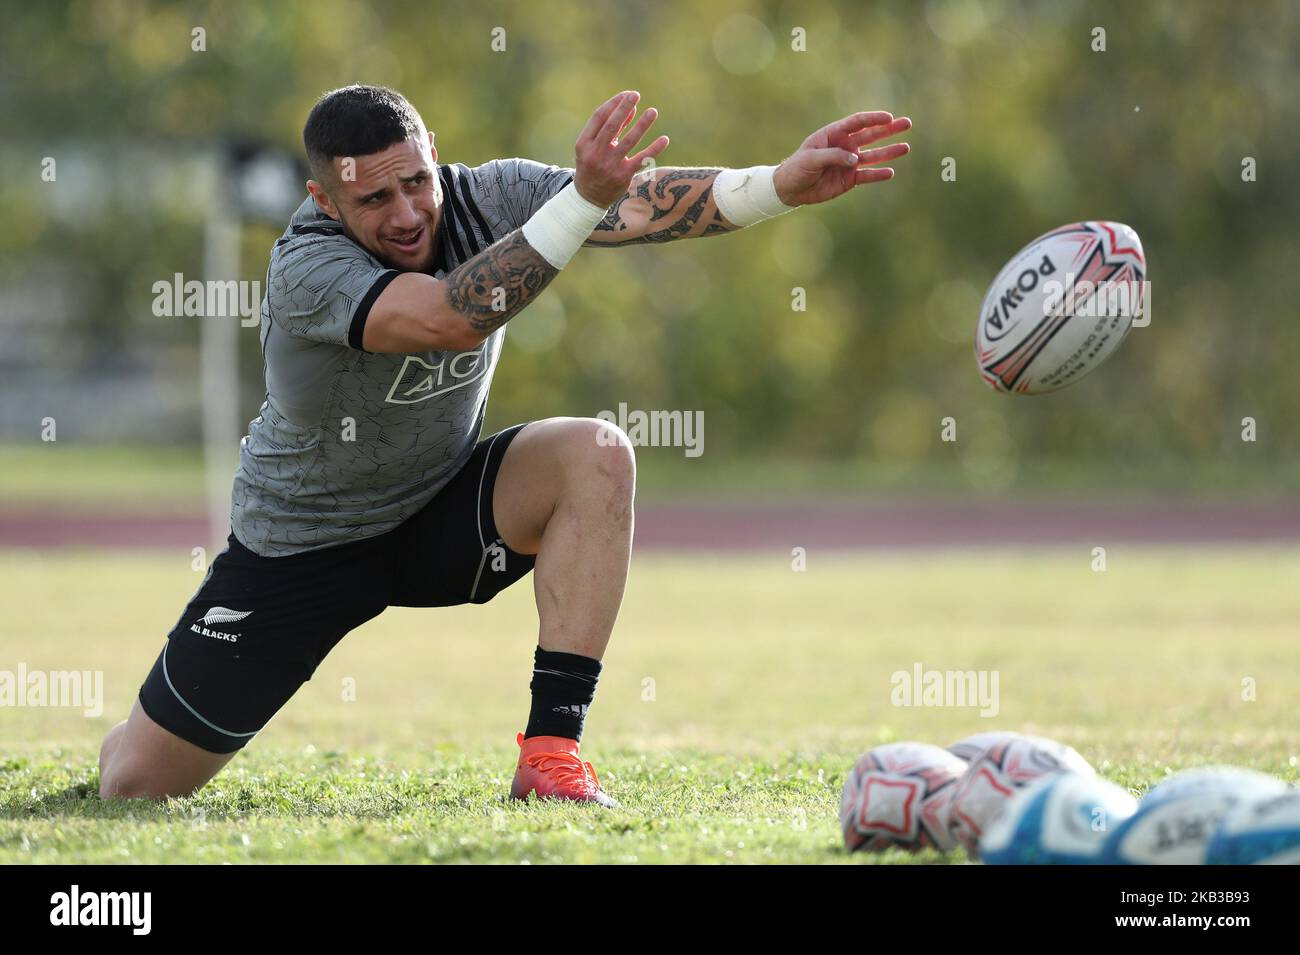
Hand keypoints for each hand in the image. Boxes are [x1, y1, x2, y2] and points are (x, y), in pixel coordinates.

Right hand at [573, 90, 669, 206]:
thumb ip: (611, 128)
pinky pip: (642, 159)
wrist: (589, 197)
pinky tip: (665, 139)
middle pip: (611, 126)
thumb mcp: (593, 146)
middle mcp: (595, 153)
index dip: (614, 104)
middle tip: (636, 95)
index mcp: (584, 143)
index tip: (627, 94)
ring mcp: (609, 165)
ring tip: (653, 111)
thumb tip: (631, 108)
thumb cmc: (592, 164)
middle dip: (624, 108)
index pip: (599, 118)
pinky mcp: (623, 176)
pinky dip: (654, 149)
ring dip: (642, 125)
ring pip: (629, 141)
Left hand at [772, 112, 911, 206]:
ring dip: (889, 151)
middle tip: (907, 123)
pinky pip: (867, 175)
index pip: (858, 122)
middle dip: (889, 130)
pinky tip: (890, 172)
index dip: (873, 119)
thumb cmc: (797, 167)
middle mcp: (845, 145)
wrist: (791, 189)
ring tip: (906, 147)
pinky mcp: (849, 179)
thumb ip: (833, 156)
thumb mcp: (811, 158)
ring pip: (873, 155)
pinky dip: (878, 174)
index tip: (889, 118)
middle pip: (871, 135)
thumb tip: (855, 159)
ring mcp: (849, 162)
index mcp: (834, 134)